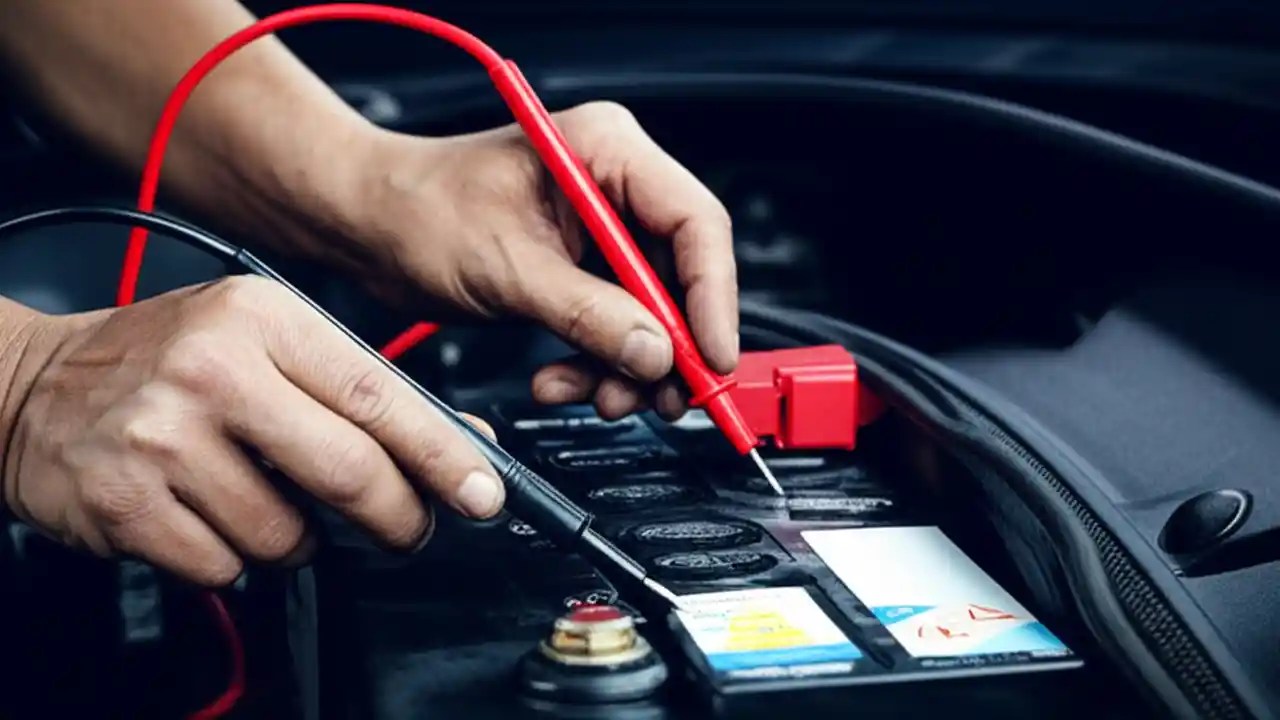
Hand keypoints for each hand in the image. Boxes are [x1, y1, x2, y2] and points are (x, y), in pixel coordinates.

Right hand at [1, 276, 502, 586]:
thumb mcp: (263, 340)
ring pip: (288, 533)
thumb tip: (463, 444)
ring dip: (297, 538)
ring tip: (264, 500)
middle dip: (396, 517)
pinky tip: (209, 515)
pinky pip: (226, 566)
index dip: (443, 455)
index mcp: (261, 318)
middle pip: (349, 471)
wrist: (31, 385)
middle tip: (406, 528)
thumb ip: (361, 388)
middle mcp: (212, 370)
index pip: (380, 396)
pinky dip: (234, 558)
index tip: (483, 493)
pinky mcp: (126, 503)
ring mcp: (163, 438)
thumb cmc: (165, 358)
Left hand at [334, 101, 738, 420]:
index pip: (695, 222)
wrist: (366, 226)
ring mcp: (600, 230)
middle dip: (668, 345)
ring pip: (651, 312)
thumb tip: (655, 353)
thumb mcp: (507, 267)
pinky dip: (597, 363)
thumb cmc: (417, 210)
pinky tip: (563, 382)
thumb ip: (586, 312)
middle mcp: (614, 185)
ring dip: (629, 366)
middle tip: (663, 398)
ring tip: (599, 398)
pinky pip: (615, 326)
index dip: (711, 297)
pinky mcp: (582, 269)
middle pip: (682, 274)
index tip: (707, 357)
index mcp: (607, 151)